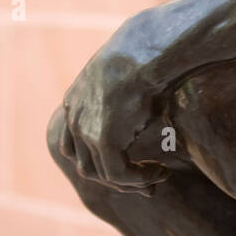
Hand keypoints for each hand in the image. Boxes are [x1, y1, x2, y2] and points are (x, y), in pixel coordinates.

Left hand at [58, 35, 167, 191]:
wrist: (146, 51)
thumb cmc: (146, 56)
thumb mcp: (128, 77)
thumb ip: (126, 96)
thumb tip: (149, 102)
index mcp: (75, 101)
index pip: (76, 145)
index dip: (100, 161)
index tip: (130, 164)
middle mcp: (74, 118)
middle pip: (87, 165)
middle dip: (117, 179)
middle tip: (147, 184)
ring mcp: (85, 130)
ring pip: (102, 175)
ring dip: (132, 182)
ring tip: (158, 177)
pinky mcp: (103, 141)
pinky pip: (118, 175)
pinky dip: (140, 179)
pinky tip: (161, 172)